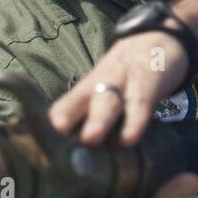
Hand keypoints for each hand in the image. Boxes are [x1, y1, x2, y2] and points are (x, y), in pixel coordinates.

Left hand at [49, 31, 186, 145]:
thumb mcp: (106, 91)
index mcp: (88, 88)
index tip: (38, 142)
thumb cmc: (128, 76)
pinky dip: (136, 120)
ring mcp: (126, 78)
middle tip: (58, 135)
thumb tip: (76, 158)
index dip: (53, 123)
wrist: (160, 39)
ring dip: (99, 118)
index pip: (65, 105)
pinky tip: (130, 138)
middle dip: (70, 115)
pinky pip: (142, 102)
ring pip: (110, 99)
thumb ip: (92, 118)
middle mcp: (102, 82)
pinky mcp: (151, 79)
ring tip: (90, 138)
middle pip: (83, 98)